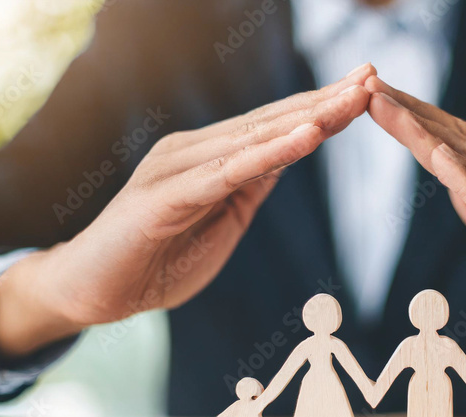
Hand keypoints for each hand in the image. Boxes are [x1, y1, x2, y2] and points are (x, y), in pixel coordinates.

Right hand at [0, 64, 377, 358]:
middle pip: (273, 121)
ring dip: (311, 117)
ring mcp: (177, 167)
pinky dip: (272, 153)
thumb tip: (288, 156)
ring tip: (355, 97)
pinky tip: (308, 136)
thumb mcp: (220, 221)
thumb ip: (249, 185)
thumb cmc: (154, 261)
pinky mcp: (164, 195)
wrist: (90, 293)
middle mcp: (193, 150)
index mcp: (208, 157)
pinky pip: (229, 171)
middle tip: (375, 75)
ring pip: (257, 138)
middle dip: (327, 99)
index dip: (322, 108)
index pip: (275, 127)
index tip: (367, 90)